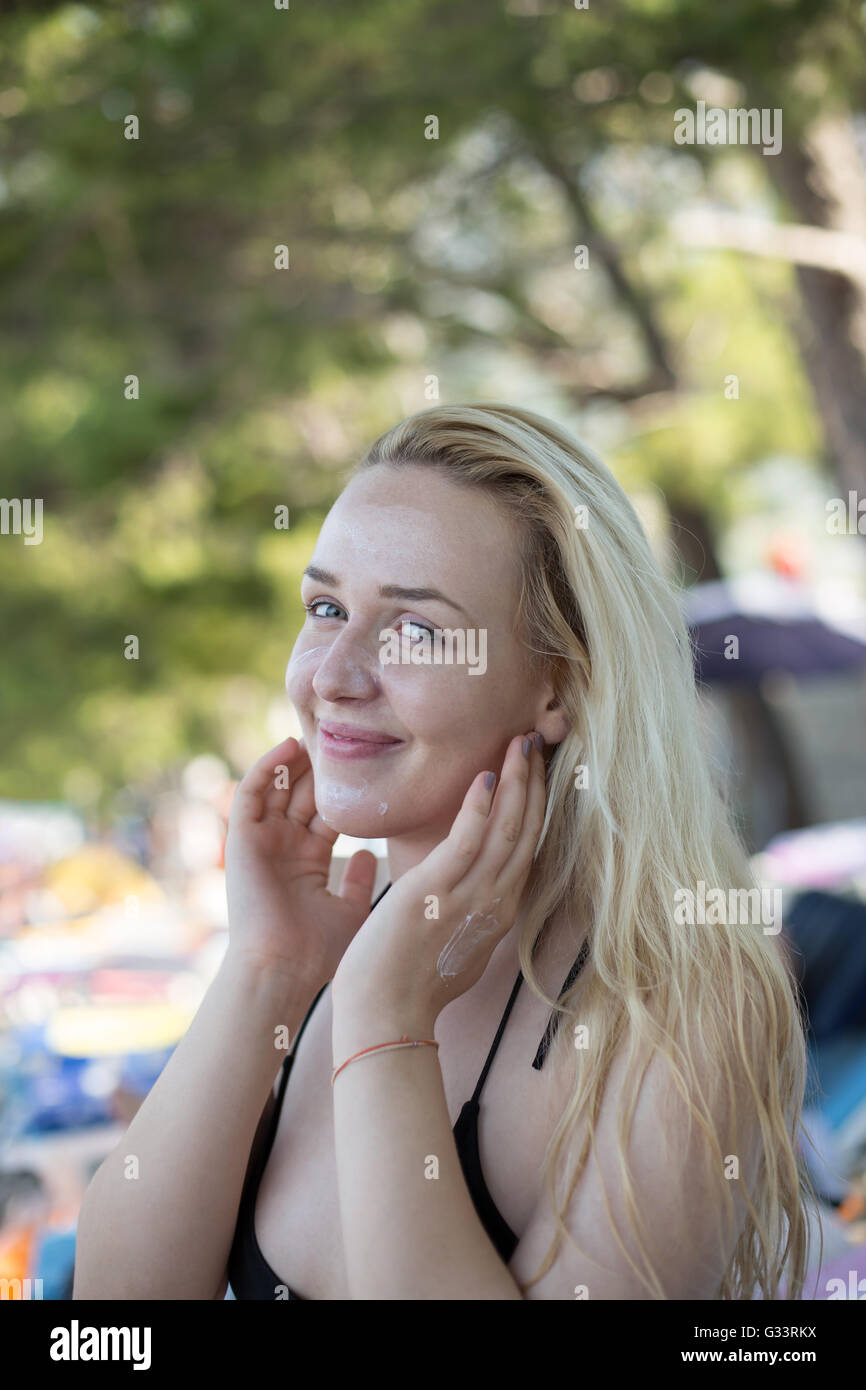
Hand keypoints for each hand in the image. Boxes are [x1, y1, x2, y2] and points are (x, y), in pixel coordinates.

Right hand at [223, 735, 378, 988]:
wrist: (284, 968)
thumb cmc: (319, 951)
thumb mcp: (350, 909)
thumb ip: (359, 880)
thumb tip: (371, 853)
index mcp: (309, 860)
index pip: (325, 811)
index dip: (342, 787)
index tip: (366, 761)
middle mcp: (284, 847)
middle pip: (301, 794)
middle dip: (318, 767)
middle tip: (342, 735)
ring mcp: (262, 842)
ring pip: (276, 787)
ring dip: (294, 761)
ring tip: (316, 733)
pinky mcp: (241, 839)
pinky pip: (250, 793)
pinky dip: (266, 767)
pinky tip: (288, 747)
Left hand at [331, 731, 546, 1025]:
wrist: (386, 1016)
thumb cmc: (408, 986)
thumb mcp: (454, 947)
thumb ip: (467, 915)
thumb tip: (466, 893)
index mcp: (498, 913)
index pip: (525, 848)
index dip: (534, 806)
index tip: (536, 772)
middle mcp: (495, 903)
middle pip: (526, 832)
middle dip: (534, 784)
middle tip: (536, 743)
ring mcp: (470, 897)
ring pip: (507, 829)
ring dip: (517, 782)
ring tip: (520, 744)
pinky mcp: (437, 891)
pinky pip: (469, 840)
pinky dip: (480, 806)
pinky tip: (485, 777)